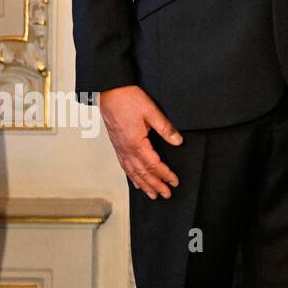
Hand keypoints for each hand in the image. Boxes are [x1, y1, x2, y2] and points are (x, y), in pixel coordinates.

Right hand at [99, 85, 182, 199]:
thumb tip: (178, 141)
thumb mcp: (152, 111)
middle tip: (166, 195)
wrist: (109, 92)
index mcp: (136, 143)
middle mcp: (126, 149)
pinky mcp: (117, 145)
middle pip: (142, 173)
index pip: (153, 165)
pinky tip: (135, 181)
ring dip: (143, 184)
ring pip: (132, 172)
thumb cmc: (128, 99)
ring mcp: (120, 148)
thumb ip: (165, 128)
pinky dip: (131, 176)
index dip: (165, 175)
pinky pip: (124, 165)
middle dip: (155, 185)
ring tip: (152, 194)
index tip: (174, 182)